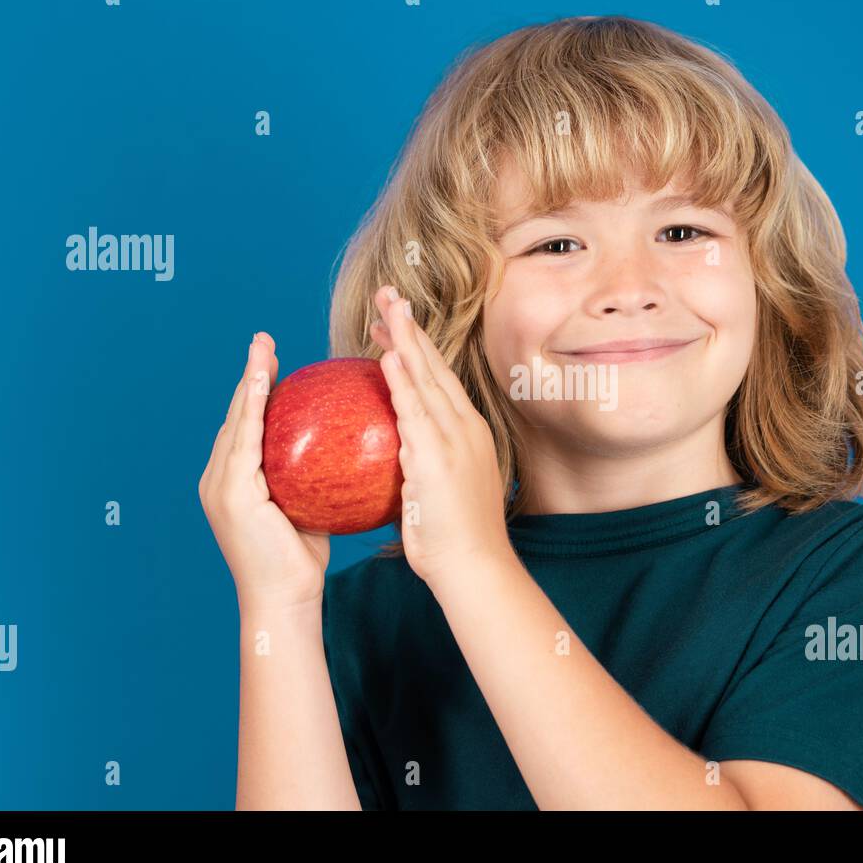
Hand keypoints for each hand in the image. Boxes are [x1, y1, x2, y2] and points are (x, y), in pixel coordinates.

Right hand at [198, 332, 330, 615]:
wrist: (285, 599)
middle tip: (264, 340)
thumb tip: (349, 450)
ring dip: (247, 380)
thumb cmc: (301, 561)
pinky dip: (250, 406)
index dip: (258, 392)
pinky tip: (263, 381)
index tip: (274, 362)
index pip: (249, 427)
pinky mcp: (229, 491)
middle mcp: (220, 479)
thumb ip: (314, 478)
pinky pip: (243, 439)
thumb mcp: (309, 509)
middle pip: (236, 416)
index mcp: (236, 483)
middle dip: (249, 375)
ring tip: (261, 347)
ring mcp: (220, 485)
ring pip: (235, 420)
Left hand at [370, 286, 515, 586]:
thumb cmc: (456, 540)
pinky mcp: (437, 458)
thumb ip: (421, 466)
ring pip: (426, 379)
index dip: (415, 348)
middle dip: (410, 328)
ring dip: (405, 339)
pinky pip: (415, 411)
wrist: (476, 568)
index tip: (392, 325)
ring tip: (386, 306)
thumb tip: (400, 459)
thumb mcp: (439, 491)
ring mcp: (453, 440)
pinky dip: (403, 380)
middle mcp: (464, 427)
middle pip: (433, 367)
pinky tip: (389, 355)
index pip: (435, 380)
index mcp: (466, 433)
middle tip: (388, 294)